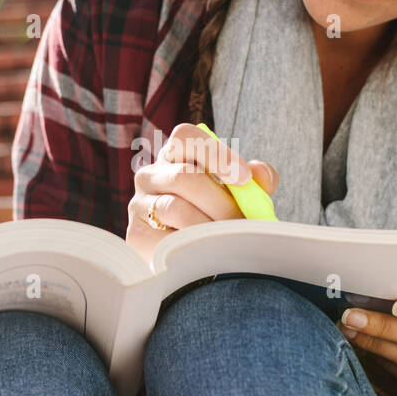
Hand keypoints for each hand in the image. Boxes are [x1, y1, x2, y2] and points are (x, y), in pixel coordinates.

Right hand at [125, 122, 278, 265]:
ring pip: (175, 208)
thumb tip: (259, 174)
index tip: (243, 178)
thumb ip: (255, 182)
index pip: (185, 136)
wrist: (196, 259)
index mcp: (175, 155)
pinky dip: (192, 246)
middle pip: (184, 176)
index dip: (215, 153)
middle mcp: (151, 174)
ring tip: (229, 240)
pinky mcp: (137, 234)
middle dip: (220, 202)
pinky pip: (166, 238)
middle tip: (243, 222)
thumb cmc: (218, 217)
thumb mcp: (239, 197)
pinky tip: (207, 253)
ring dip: (209, 226)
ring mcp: (139, 203)